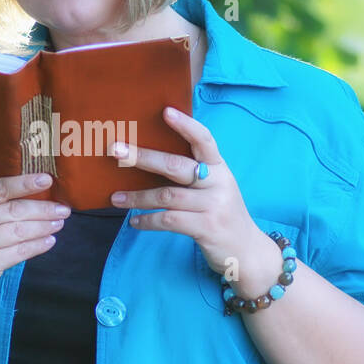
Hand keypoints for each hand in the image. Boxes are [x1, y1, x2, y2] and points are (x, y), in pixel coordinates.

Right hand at [0, 173, 71, 312]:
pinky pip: (19, 252)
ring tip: (59, 222)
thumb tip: (32, 194)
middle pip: (12, 211)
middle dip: (42, 209)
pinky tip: (49, 240)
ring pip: (18, 231)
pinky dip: (37, 246)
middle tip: (63, 209)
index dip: (23, 184)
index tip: (46, 180)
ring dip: (43, 227)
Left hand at [108, 106, 274, 283]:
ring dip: (137, 197)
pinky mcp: (207, 228)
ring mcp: (214, 206)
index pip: (204, 140)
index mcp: (219, 168)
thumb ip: (193, 174)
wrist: (247, 251)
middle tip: (115, 150)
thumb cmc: (222, 214)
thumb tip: (150, 159)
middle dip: (142, 157)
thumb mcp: (215, 189)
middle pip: (176, 165)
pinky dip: (148, 221)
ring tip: (116, 199)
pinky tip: (135, 222)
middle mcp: (218, 183)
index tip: (165, 111)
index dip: (186, 125)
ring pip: (167, 196)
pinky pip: (169, 221)